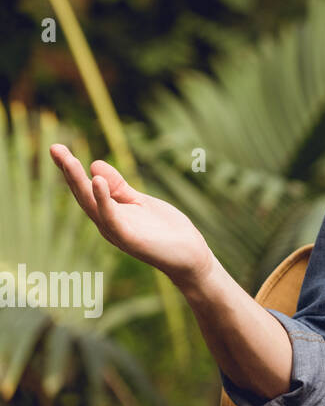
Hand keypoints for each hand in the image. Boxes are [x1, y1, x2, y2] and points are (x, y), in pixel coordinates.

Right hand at [49, 143, 213, 291]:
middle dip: (69, 171)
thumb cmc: (164, 231)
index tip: (56, 147)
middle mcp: (106, 222)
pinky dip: (103, 200)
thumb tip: (95, 164)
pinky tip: (97, 181)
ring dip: (79, 183)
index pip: (85, 188)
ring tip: (70, 161)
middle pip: (83, 194)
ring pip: (92, 205)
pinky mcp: (130, 238)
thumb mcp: (139, 201)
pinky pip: (111, 217)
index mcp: (108, 213)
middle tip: (54, 147)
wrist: (190, 258)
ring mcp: (116, 231)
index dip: (71, 169)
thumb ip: (119, 187)